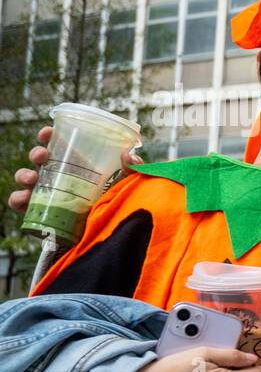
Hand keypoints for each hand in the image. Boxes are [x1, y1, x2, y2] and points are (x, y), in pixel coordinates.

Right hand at [8, 124, 141, 211]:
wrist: (108, 239)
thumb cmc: (115, 206)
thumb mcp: (126, 186)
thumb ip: (132, 171)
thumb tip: (128, 155)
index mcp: (76, 165)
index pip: (59, 145)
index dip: (49, 136)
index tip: (48, 132)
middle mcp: (59, 177)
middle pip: (40, 160)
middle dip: (37, 153)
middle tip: (43, 156)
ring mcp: (48, 194)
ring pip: (27, 179)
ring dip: (24, 174)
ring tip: (32, 178)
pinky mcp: (41, 213)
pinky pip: (21, 205)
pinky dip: (17, 199)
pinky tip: (24, 198)